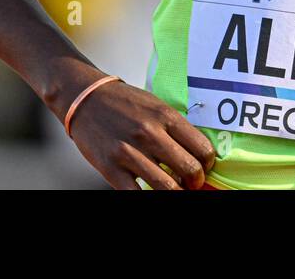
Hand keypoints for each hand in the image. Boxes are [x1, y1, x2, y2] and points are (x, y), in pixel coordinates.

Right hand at [63, 73, 216, 189]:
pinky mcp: (110, 168)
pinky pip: (136, 194)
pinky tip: (151, 191)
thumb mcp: (156, 105)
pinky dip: (150, 196)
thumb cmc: (124, 102)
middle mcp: (150, 133)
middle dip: (195, 181)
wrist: (86, 98)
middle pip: (189, 169)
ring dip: (177, 193)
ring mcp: (129, 152)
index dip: (208, 163)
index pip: (202, 148)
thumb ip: (175, 127)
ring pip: (167, 187)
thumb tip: (197, 152)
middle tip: (191, 183)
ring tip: (175, 189)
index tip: (204, 166)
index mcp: (165, 116)